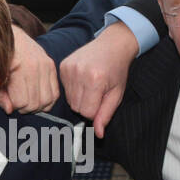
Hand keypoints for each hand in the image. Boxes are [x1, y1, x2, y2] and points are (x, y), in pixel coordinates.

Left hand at [0, 25, 58, 113]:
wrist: (11, 36)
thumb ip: (0, 96)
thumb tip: (10, 110)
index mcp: (18, 69)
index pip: (22, 102)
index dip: (15, 106)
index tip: (10, 101)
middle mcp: (34, 67)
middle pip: (36, 103)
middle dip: (26, 108)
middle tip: (19, 103)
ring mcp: (45, 65)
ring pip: (48, 100)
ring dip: (38, 106)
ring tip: (28, 100)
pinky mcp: (51, 65)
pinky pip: (55, 92)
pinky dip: (48, 100)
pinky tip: (38, 97)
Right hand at [58, 21, 137, 137]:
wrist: (112, 45)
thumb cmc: (117, 70)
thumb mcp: (116, 94)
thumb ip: (105, 115)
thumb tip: (98, 135)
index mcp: (95, 81)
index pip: (86, 113)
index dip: (95, 110)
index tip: (102, 99)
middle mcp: (79, 73)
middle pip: (76, 107)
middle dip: (87, 105)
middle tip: (97, 92)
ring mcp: (68, 68)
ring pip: (69, 100)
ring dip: (79, 97)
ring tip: (91, 84)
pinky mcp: (62, 65)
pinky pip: (64, 89)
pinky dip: (73, 88)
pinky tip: (83, 78)